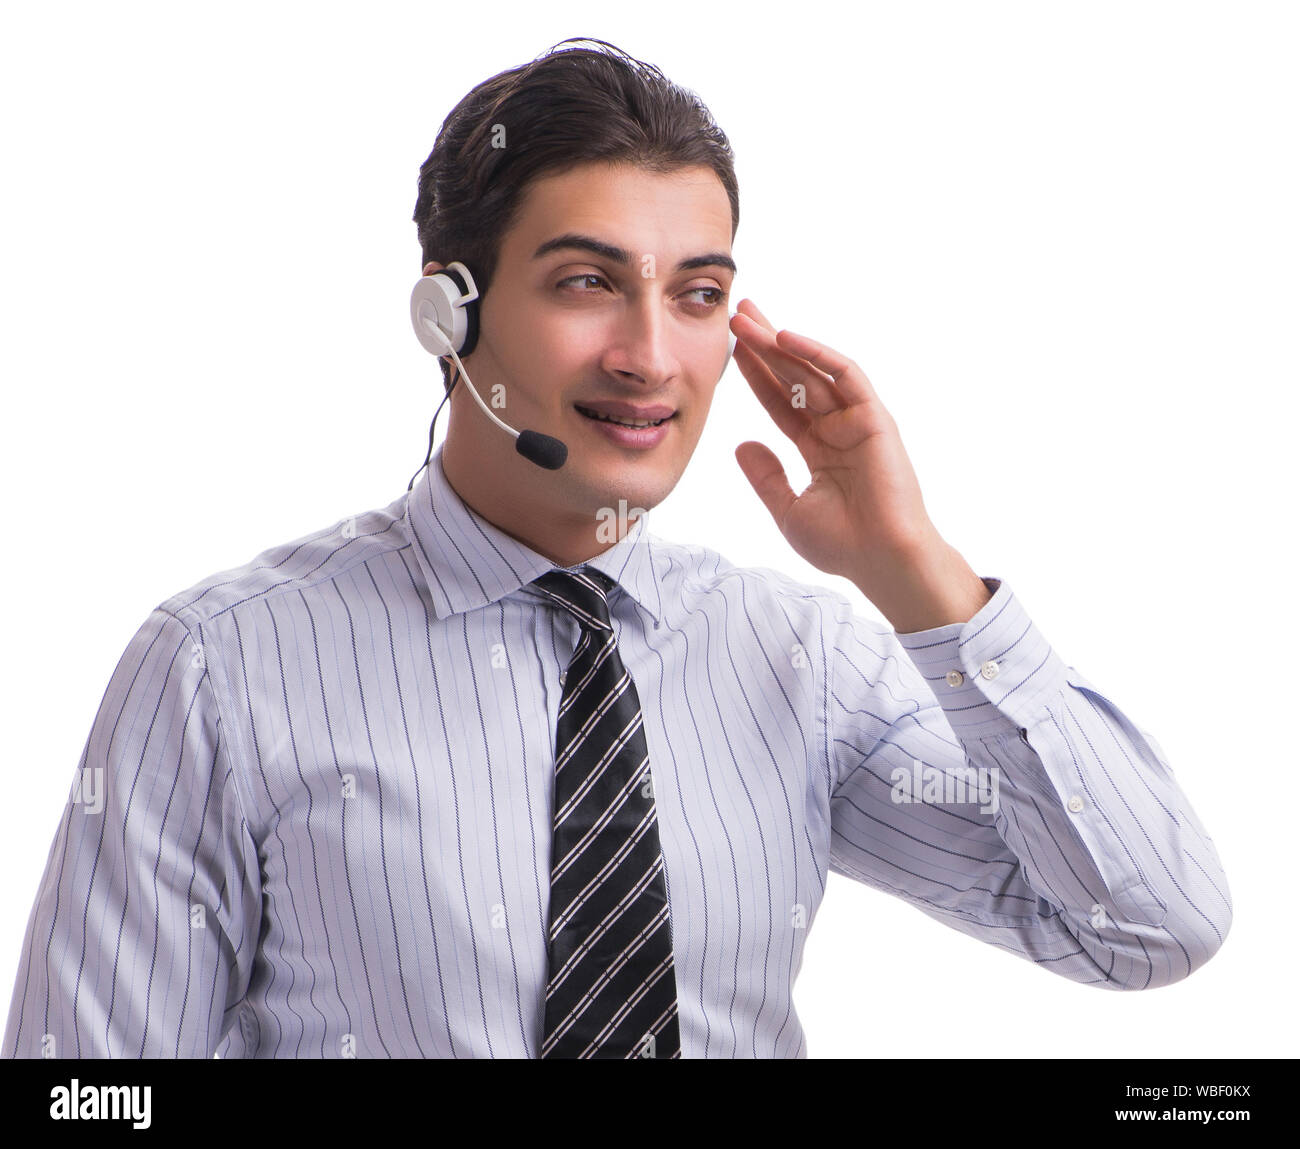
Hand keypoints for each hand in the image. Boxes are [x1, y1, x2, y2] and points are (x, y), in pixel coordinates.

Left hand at [729, 300, 990, 629]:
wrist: (882, 560)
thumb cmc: (843, 545)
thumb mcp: (788, 510)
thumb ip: (766, 476)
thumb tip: (741, 445)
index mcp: (819, 449)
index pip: (781, 403)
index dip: (756, 377)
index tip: (731, 351)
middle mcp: (837, 429)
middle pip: (794, 378)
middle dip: (764, 347)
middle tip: (737, 315)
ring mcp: (857, 422)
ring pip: (813, 372)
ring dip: (779, 343)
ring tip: (747, 320)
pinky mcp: (875, 419)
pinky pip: (847, 376)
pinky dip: (818, 354)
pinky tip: (786, 338)